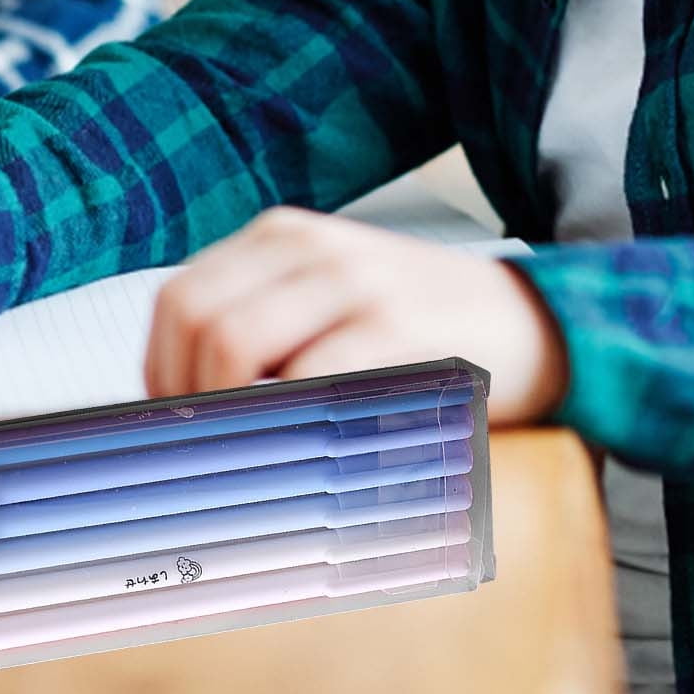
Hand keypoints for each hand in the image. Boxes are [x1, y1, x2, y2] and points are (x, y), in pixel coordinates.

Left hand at [145, 208, 569, 424]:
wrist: (534, 323)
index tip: (175, 428)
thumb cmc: (419, 329)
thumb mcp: (332, 302)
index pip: (178, 300)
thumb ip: (264, 328)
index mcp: (282, 235)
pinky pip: (307, 377)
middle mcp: (308, 245)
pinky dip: (285, 421)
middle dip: (183, 398)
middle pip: (195, 321)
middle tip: (205, 453)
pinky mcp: (395, 324)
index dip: (159, 372)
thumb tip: (180, 406)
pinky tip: (298, 454)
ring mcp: (353, 280)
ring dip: (225, 413)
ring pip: (234, 343)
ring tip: (246, 457)